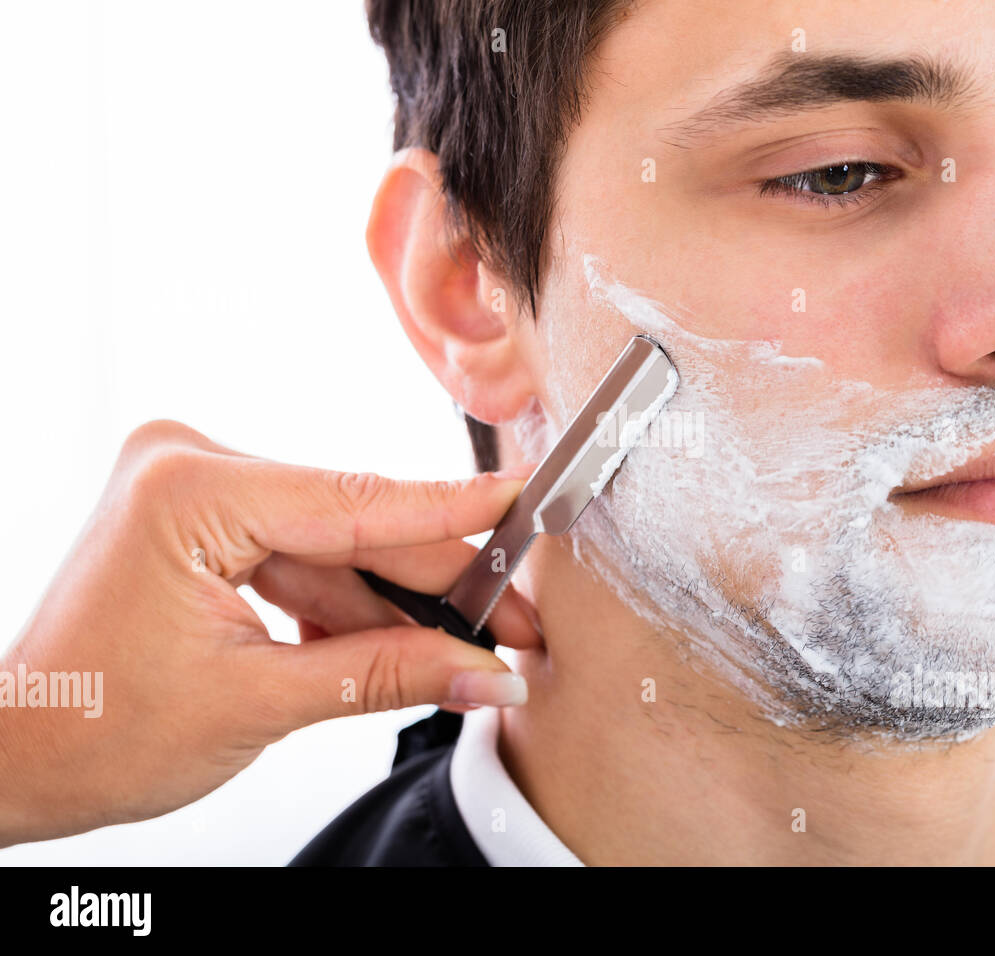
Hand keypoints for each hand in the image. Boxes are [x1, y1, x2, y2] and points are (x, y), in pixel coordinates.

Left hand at [0, 420, 539, 845]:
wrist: (16, 755)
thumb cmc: (93, 731)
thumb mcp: (257, 704)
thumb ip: (385, 675)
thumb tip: (484, 674)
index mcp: (189, 493)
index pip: (357, 499)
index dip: (454, 509)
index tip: (525, 496)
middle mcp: (191, 471)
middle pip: (354, 525)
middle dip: (437, 581)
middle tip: (515, 619)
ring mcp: (196, 496)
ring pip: (336, 548)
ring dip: (399, 604)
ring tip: (472, 648)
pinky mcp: (204, 525)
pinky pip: (302, 560)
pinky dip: (350, 607)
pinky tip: (403, 645)